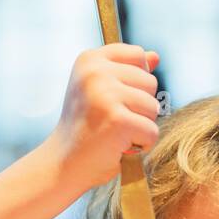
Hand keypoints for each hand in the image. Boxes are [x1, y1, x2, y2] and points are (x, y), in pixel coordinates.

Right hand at [46, 44, 161, 190]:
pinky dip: (141, 145)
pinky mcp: (118, 120)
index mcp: (90, 60)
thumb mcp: (101, 90)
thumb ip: (127, 70)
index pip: (137, 55)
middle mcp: (96, 72)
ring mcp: (106, 95)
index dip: (137, 81)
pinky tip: (119, 146)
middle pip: (150, 82)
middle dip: (139, 107)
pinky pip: (152, 132)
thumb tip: (155, 56)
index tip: (116, 99)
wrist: (63, 162)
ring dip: (140, 126)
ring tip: (115, 133)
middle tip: (112, 121)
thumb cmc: (84, 128)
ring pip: (153, 107)